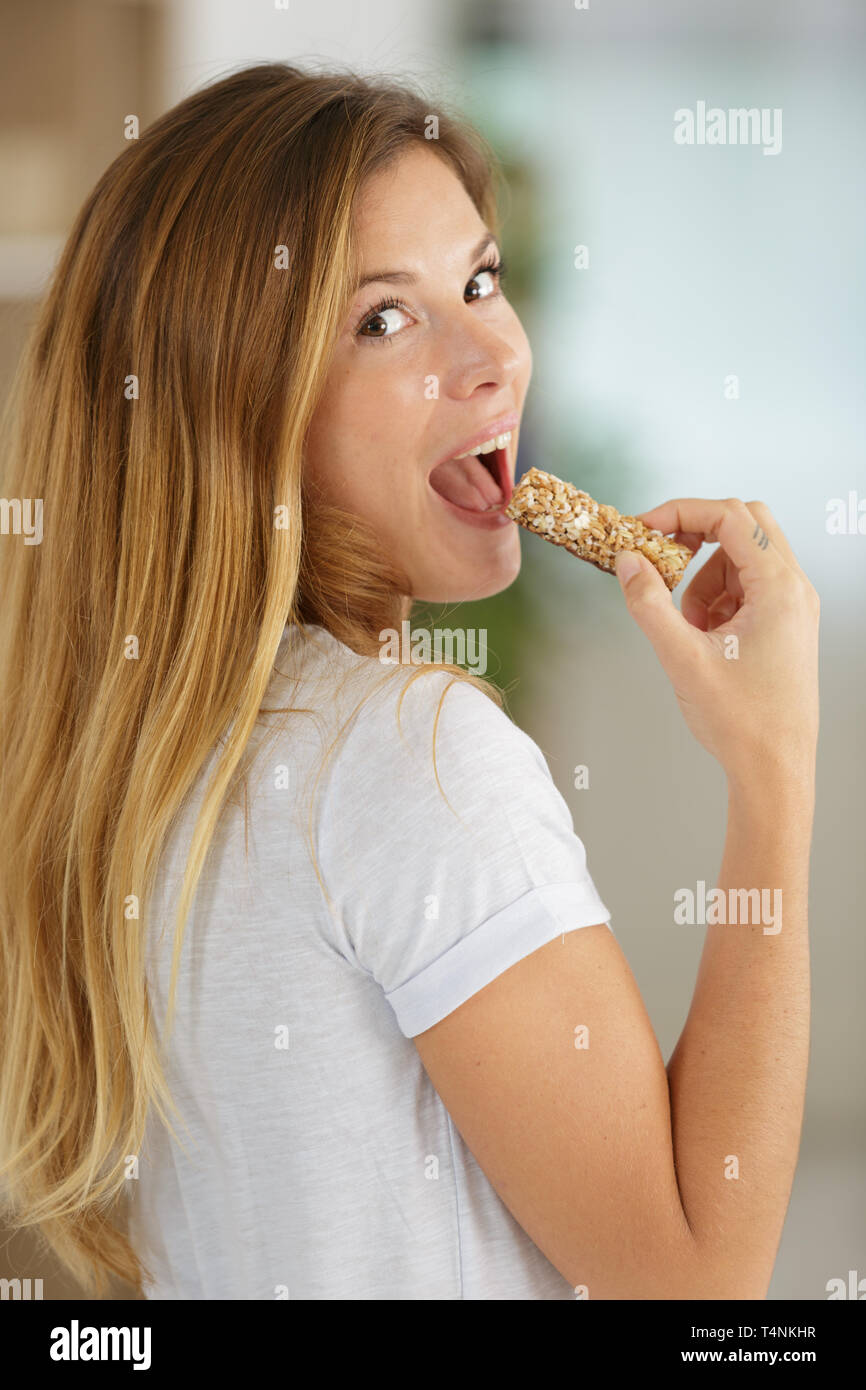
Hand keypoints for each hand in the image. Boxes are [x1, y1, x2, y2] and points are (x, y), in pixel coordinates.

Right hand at [614, 498, 819, 783]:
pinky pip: (748, 589)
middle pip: (744, 524)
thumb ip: (649, 603)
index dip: (681, 513)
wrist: (775, 770)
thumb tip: (627, 561)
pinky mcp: (785, 626)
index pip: (730, 517)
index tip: (642, 529)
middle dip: (696, 535)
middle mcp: (794, 589)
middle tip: (660, 557)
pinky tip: (703, 639)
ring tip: (687, 626)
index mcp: (779, 588)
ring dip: (704, 575)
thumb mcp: (682, 658)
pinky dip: (718, 599)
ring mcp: (793, 607)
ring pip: (743, 558)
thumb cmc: (741, 721)